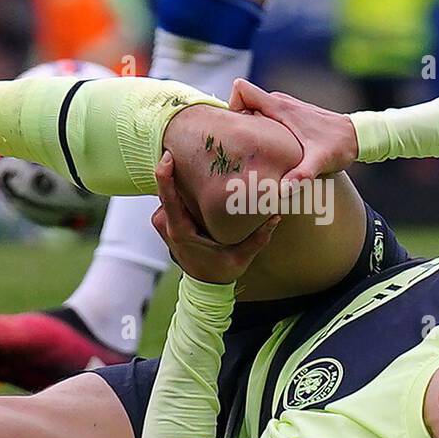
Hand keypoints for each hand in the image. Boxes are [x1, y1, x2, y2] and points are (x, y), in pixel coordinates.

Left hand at [151, 152, 279, 284]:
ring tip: (199, 169)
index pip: (169, 200)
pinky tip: (195, 184)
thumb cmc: (220, 271)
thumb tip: (276, 216)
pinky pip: (170, 199)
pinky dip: (180, 191)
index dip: (165, 177)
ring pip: (169, 194)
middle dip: (178, 172)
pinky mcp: (164, 221)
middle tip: (193, 152)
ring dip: (182, 183)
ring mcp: (163, 222)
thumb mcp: (241, 257)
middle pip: (168, 190)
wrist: (204, 285)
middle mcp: (167, 225)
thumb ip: (258, 238)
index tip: (167, 157)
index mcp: (181, 232)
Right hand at [228, 78, 357, 185]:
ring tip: (253, 151)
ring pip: (253, 109)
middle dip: (237, 121)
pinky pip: (264, 115)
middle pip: (243, 102)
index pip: (242, 90)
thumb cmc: (338, 145)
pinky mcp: (289, 114)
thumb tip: (282, 191)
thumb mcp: (319, 162)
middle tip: (240, 148)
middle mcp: (280, 102)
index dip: (232, 105)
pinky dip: (260, 128)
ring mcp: (285, 107)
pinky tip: (269, 150)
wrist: (357, 136)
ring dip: (249, 126)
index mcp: (281, 108)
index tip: (236, 130)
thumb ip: (301, 175)